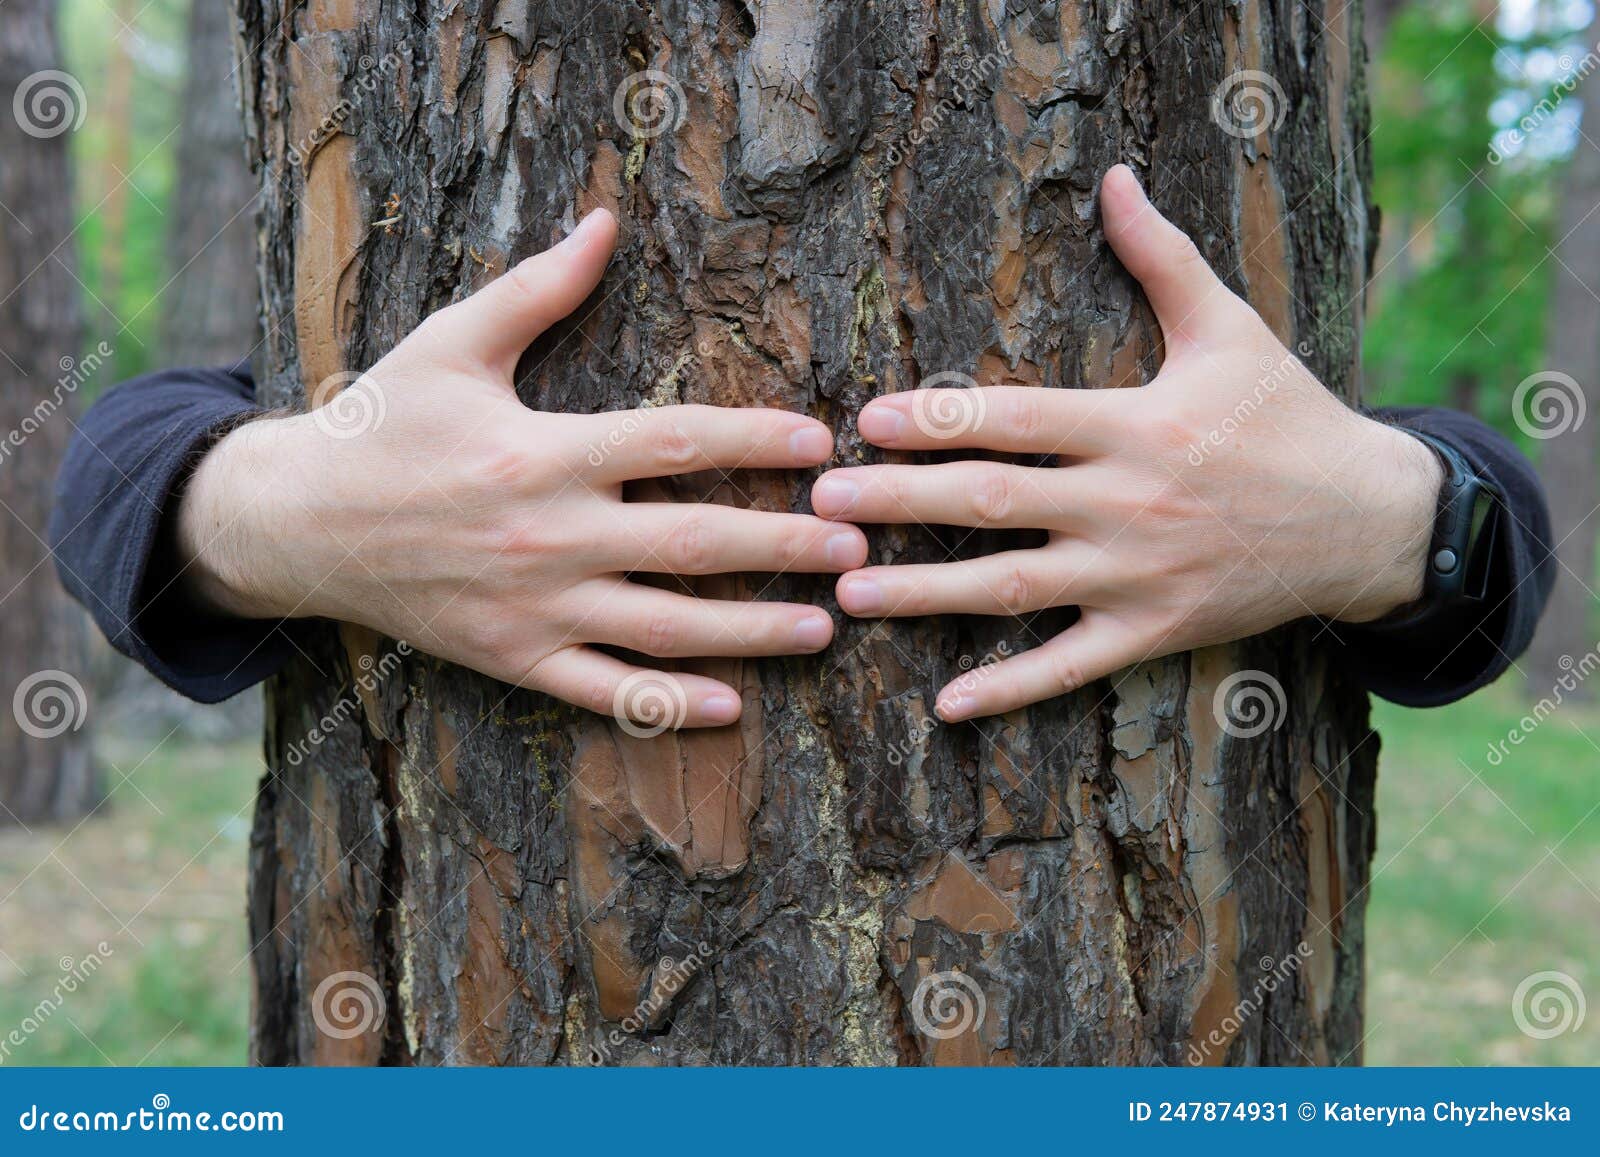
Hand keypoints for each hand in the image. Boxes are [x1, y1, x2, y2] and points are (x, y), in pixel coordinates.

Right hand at [176, 209, 866, 728]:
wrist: (296, 523)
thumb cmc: (383, 424)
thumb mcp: (453, 342)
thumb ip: (538, 288)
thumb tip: (604, 219)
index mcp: (544, 451)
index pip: (675, 444)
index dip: (755, 442)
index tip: (821, 443)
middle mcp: (549, 533)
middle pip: (692, 543)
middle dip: (785, 546)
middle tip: (859, 546)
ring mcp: (533, 606)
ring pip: (665, 628)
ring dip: (754, 631)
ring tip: (825, 627)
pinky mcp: (512, 658)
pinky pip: (602, 690)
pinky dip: (667, 704)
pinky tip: (732, 705)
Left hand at [811, 165, 1441, 722]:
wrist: (1368, 520)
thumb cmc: (1288, 417)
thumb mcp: (1231, 328)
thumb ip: (1162, 257)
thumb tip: (1115, 178)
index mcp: (1137, 424)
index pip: (1018, 420)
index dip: (936, 421)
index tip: (862, 422)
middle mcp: (1128, 503)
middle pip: (994, 502)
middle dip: (901, 502)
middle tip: (822, 506)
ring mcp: (1137, 577)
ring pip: (1014, 588)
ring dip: (928, 593)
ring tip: (849, 594)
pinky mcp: (1153, 633)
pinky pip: (1070, 666)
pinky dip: (1010, 689)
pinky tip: (946, 706)